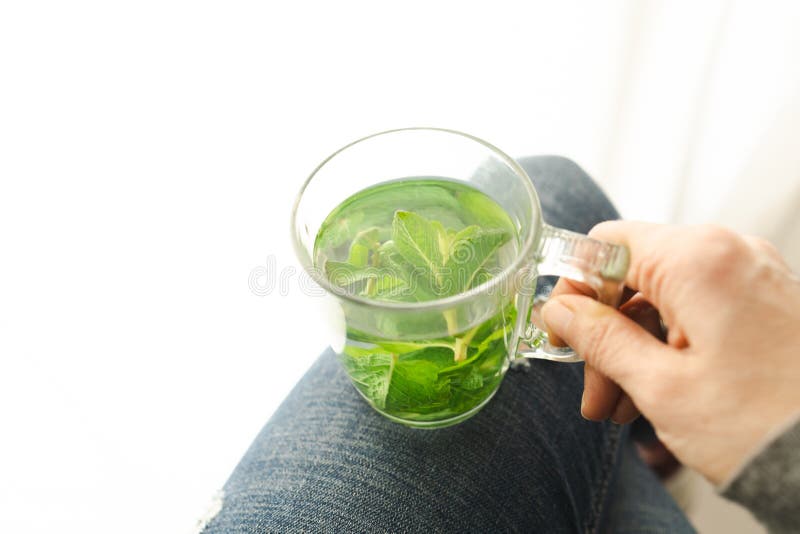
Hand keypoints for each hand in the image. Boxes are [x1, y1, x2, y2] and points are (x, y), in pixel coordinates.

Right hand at [542, 222, 799, 484]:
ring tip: (623, 408)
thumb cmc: (763, 426)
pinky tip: (657, 392)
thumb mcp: (660, 386)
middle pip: (635, 279)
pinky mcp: (768, 300)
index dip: (573, 289)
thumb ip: (600, 339)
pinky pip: (698, 310)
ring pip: (664, 300)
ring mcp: (753, 276)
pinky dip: (670, 345)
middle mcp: (729, 253)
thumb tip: (560, 310)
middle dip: (606, 336)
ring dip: (635, 349)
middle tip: (594, 391)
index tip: (561, 330)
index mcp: (698, 260)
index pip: (606, 246)